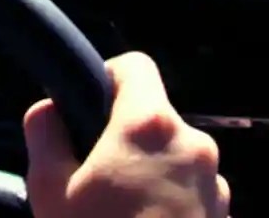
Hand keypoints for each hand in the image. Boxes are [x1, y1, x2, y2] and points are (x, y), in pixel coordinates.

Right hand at [24, 52, 229, 217]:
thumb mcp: (49, 190)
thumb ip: (45, 134)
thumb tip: (47, 111)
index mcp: (149, 126)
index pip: (134, 66)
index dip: (106, 77)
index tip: (88, 104)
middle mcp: (193, 146)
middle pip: (154, 118)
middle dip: (123, 139)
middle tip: (91, 176)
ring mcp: (216, 185)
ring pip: (174, 159)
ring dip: (148, 174)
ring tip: (115, 214)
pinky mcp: (223, 217)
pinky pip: (191, 194)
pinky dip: (167, 204)